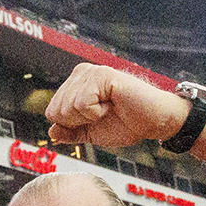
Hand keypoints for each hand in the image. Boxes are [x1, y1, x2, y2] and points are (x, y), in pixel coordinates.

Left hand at [43, 63, 190, 148]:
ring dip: (90, 117)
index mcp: (74, 85)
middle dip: (79, 122)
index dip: (72, 126)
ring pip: (67, 107)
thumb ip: (70, 132)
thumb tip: (51, 132)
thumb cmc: (126, 124)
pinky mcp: (101, 74)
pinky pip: (81, 104)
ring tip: (109, 107)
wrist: (154, 122)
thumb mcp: (91, 133)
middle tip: (103, 114)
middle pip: (55, 111)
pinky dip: (97, 113)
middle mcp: (79, 74)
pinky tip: (113, 103)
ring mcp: (90, 72)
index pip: (51, 113)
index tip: (95, 119)